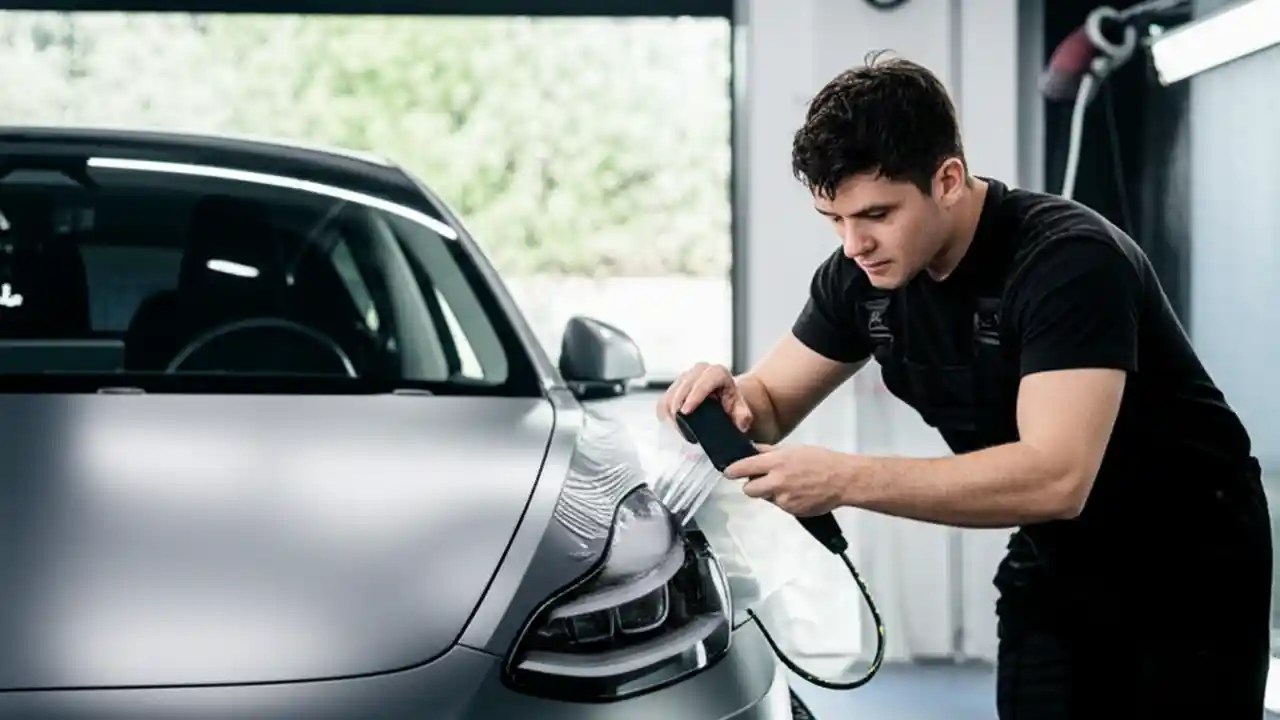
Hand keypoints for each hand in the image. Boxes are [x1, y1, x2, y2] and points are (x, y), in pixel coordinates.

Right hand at [657, 361, 752, 431]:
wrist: (726, 399)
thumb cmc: (733, 404)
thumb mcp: (742, 411)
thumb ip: (743, 416)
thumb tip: (740, 422)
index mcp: (718, 373)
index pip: (704, 382)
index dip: (694, 396)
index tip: (686, 411)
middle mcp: (700, 370)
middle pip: (683, 386)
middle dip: (678, 406)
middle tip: (679, 427)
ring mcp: (686, 377)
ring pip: (671, 392)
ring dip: (670, 411)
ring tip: (677, 428)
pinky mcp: (675, 386)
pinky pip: (664, 398)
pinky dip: (664, 412)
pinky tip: (670, 423)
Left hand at [724, 444, 851, 516]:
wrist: (842, 480)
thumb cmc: (820, 460)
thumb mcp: (793, 449)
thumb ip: (769, 452)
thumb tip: (751, 450)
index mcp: (776, 462)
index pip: (744, 468)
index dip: (732, 471)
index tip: (728, 472)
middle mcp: (776, 481)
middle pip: (748, 490)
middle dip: (751, 486)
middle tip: (761, 481)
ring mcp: (784, 498)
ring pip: (765, 498)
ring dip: (770, 493)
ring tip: (788, 485)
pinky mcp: (792, 511)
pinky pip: (780, 506)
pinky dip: (785, 500)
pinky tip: (798, 493)